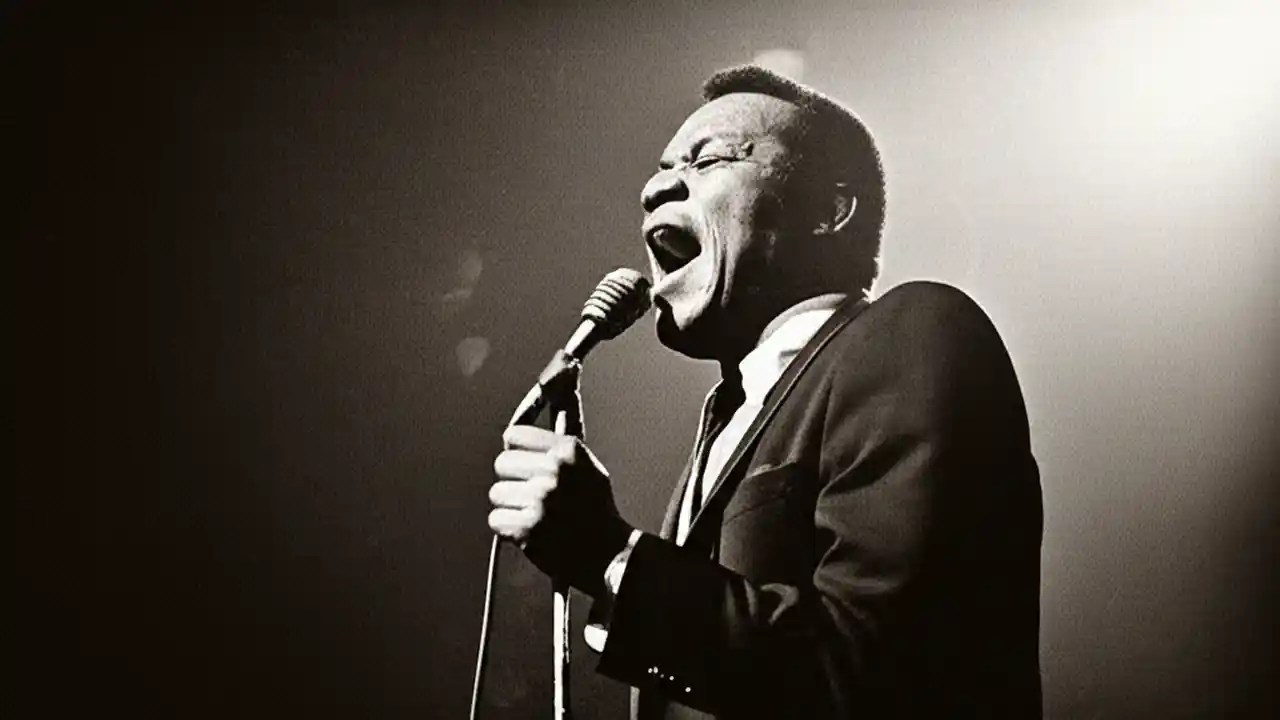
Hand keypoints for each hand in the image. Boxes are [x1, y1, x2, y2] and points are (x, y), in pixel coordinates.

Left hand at [489, 425, 633, 596]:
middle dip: (512, 479)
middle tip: (527, 494)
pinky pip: (496, 519)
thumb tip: (531, 430)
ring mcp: (540, 500)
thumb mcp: (590, 469)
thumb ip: (560, 450)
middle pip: (502, 463)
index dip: (515, 451)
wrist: (611, 554)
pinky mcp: (527, 528)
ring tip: (533, 515)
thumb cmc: (598, 512)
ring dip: (510, 506)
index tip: (520, 462)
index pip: (514, 435)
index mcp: (569, 452)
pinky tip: (529, 531)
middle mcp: (554, 472)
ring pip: (497, 493)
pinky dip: (508, 528)